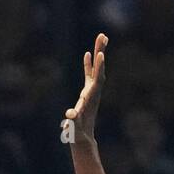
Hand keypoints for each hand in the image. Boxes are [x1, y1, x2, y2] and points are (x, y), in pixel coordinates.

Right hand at [62, 32, 107, 147]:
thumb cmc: (77, 133)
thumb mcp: (74, 128)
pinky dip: (89, 63)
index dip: (98, 67)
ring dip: (98, 53)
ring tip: (101, 37)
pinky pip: (89, 74)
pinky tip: (88, 53)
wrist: (83, 138)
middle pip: (99, 69)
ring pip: (96, 69)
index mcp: (91, 98)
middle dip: (101, 52)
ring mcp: (91, 90)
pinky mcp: (87, 91)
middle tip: (103, 36)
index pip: (97, 80)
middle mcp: (94, 92)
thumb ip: (72, 121)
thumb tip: (70, 114)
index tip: (101, 54)